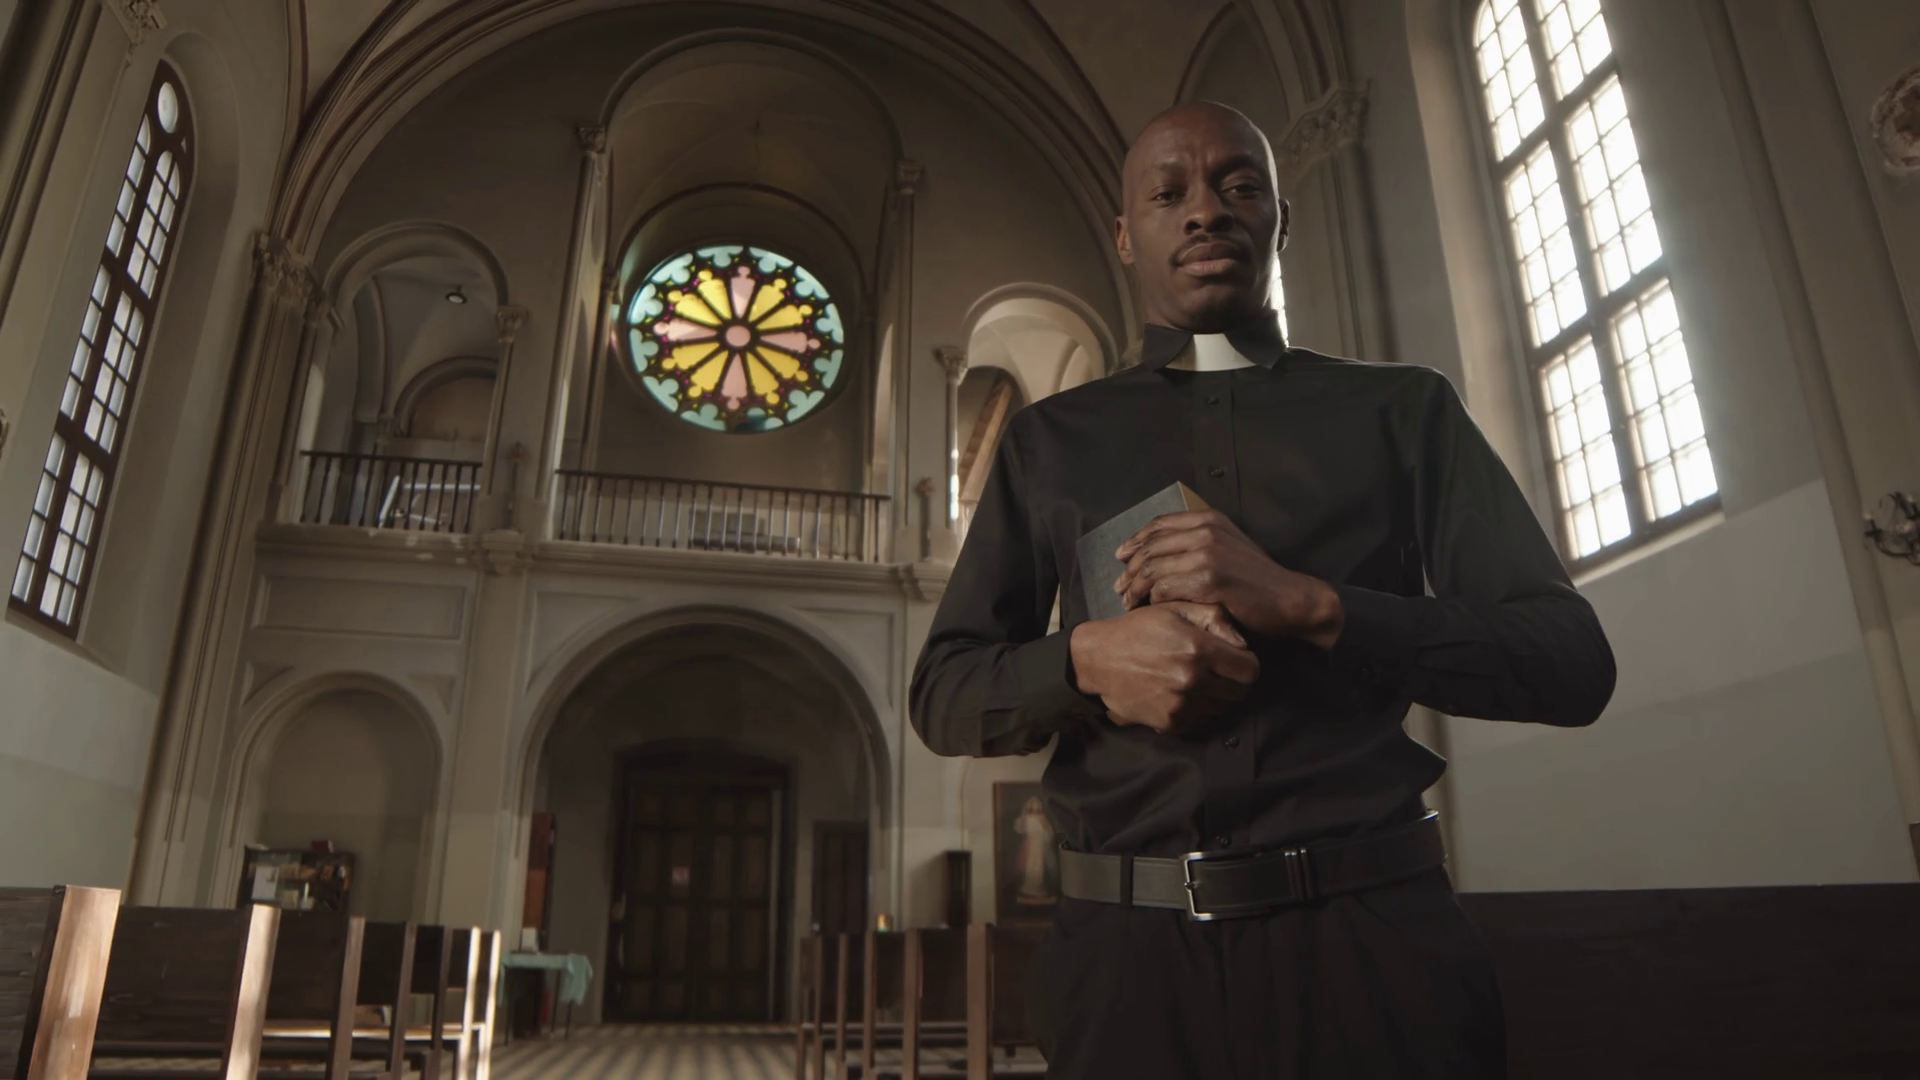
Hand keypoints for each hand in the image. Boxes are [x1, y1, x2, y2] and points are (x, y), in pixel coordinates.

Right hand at [1069, 601, 1260, 733]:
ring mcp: (1181, 704)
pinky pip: (1201, 720)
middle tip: (1218, 670)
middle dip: (1234, 681)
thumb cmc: (1139, 629)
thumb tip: (1243, 642)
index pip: (1250, 670)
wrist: (1099, 659)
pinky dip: (1197, 709)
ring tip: (1195, 680)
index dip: (1247, 664)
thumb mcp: (1176, 609)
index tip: (1236, 659)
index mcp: (1199, 650)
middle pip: (1240, 693)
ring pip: (1221, 708)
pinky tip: (1181, 693)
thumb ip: (1215, 619)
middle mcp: (1193, 680)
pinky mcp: (1170, 722)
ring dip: (1215, 696)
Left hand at [1113, 510, 1344, 648]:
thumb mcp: (1228, 548)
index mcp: (1209, 520)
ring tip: (1127, 602)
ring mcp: (1207, 554)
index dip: (1135, 541)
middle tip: (1118, 587)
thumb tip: (1160, 550)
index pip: (1159, 526)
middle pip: (1150, 547)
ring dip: (1134, 587)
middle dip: (1129, 568)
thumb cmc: (1257, 580)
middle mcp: (1206, 531)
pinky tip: (1149, 610)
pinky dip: (1152, 600)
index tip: (1121, 557)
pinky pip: (1165, 589)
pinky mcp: (1209, 580)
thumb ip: (1198, 542)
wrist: (1289, 600)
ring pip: (1152, 569)